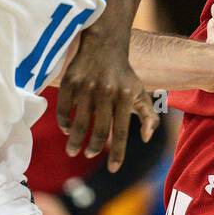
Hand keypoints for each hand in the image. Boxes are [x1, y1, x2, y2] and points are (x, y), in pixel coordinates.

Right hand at [56, 27, 158, 168]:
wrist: (105, 45)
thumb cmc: (124, 75)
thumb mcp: (140, 92)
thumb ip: (149, 115)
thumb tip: (146, 138)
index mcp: (126, 96)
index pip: (122, 132)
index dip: (118, 153)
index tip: (113, 169)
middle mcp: (107, 92)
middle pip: (99, 130)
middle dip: (93, 148)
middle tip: (88, 155)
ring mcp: (87, 86)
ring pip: (79, 123)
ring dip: (75, 141)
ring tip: (73, 151)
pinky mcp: (71, 81)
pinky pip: (64, 108)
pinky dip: (64, 122)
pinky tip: (67, 129)